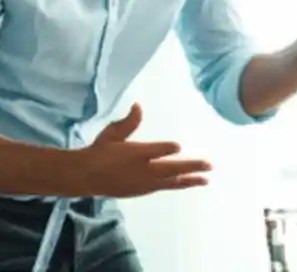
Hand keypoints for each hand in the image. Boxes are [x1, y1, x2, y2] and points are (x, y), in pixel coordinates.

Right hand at [74, 104, 210, 197]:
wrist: (86, 177)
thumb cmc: (100, 151)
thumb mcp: (112, 133)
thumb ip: (128, 122)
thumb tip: (138, 105)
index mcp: (134, 153)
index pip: (154, 150)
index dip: (167, 148)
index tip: (178, 146)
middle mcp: (142, 170)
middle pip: (171, 168)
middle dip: (191, 167)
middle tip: (210, 165)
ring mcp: (143, 183)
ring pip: (171, 181)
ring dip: (189, 180)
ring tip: (206, 180)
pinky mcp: (142, 191)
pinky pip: (164, 187)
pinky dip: (177, 185)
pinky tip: (186, 183)